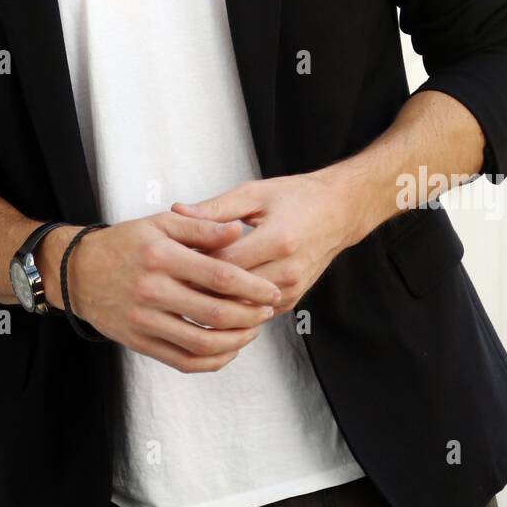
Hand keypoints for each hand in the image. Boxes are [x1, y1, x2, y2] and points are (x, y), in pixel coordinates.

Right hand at [56, 210, 282, 371]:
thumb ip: (201, 227)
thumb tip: (239, 230)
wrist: (77, 272)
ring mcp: (144, 320)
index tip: (271, 290)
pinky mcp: (139, 342)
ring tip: (251, 331)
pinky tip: (227, 350)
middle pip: (215, 313)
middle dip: (250, 315)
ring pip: (202, 343)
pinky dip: (211, 361)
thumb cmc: (124, 244)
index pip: (218, 275)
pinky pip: (183, 361)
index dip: (251, 286)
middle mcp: (152, 290)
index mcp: (162, 256)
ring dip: (235, 341)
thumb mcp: (160, 224)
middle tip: (267, 311)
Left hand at [172, 172, 360, 317]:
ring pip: (239, 308)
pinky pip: (253, 313)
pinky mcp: (291, 301)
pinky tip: (208, 299)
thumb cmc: (296, 197)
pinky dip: (231, 308)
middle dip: (197, 287)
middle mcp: (286, 270)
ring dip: (212, 301)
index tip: (167, 259)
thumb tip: (176, 211)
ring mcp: (291, 290)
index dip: (192, 262)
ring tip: (182, 291)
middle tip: (167, 280)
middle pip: (230, 291)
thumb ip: (214, 208)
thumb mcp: (254, 193)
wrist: (339, 212)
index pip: (224, 263)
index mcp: (277, 240)